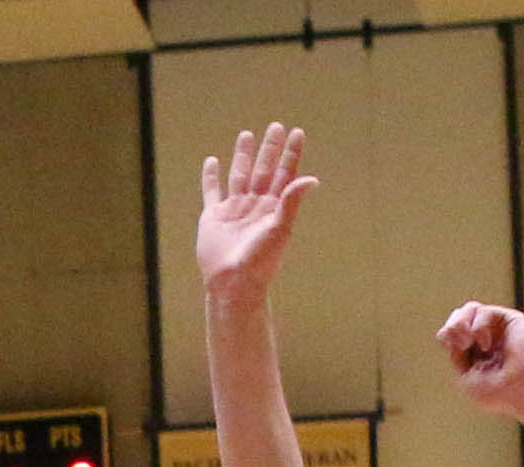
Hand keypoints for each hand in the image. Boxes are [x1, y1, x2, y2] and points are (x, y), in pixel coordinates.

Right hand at [196, 122, 318, 300]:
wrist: (233, 283)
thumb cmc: (260, 261)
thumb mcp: (280, 229)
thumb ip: (292, 201)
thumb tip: (312, 179)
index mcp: (274, 208)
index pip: (285, 174)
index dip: (291, 153)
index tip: (297, 132)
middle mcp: (255, 205)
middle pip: (264, 169)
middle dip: (270, 149)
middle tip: (275, 126)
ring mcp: (234, 210)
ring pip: (239, 175)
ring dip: (243, 156)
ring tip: (246, 134)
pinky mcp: (213, 217)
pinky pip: (212, 191)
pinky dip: (211, 177)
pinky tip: (212, 161)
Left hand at [435, 302, 523, 414]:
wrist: (521, 391)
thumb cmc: (497, 392)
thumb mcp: (465, 376)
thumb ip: (456, 353)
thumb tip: (451, 332)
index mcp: (475, 350)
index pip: (451, 329)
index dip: (445, 334)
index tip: (450, 347)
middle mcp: (487, 336)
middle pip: (459, 315)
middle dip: (453, 326)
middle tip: (461, 344)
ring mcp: (499, 327)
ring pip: (470, 308)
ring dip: (461, 323)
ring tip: (467, 341)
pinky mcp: (512, 320)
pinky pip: (484, 311)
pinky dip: (478, 326)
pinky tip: (485, 344)